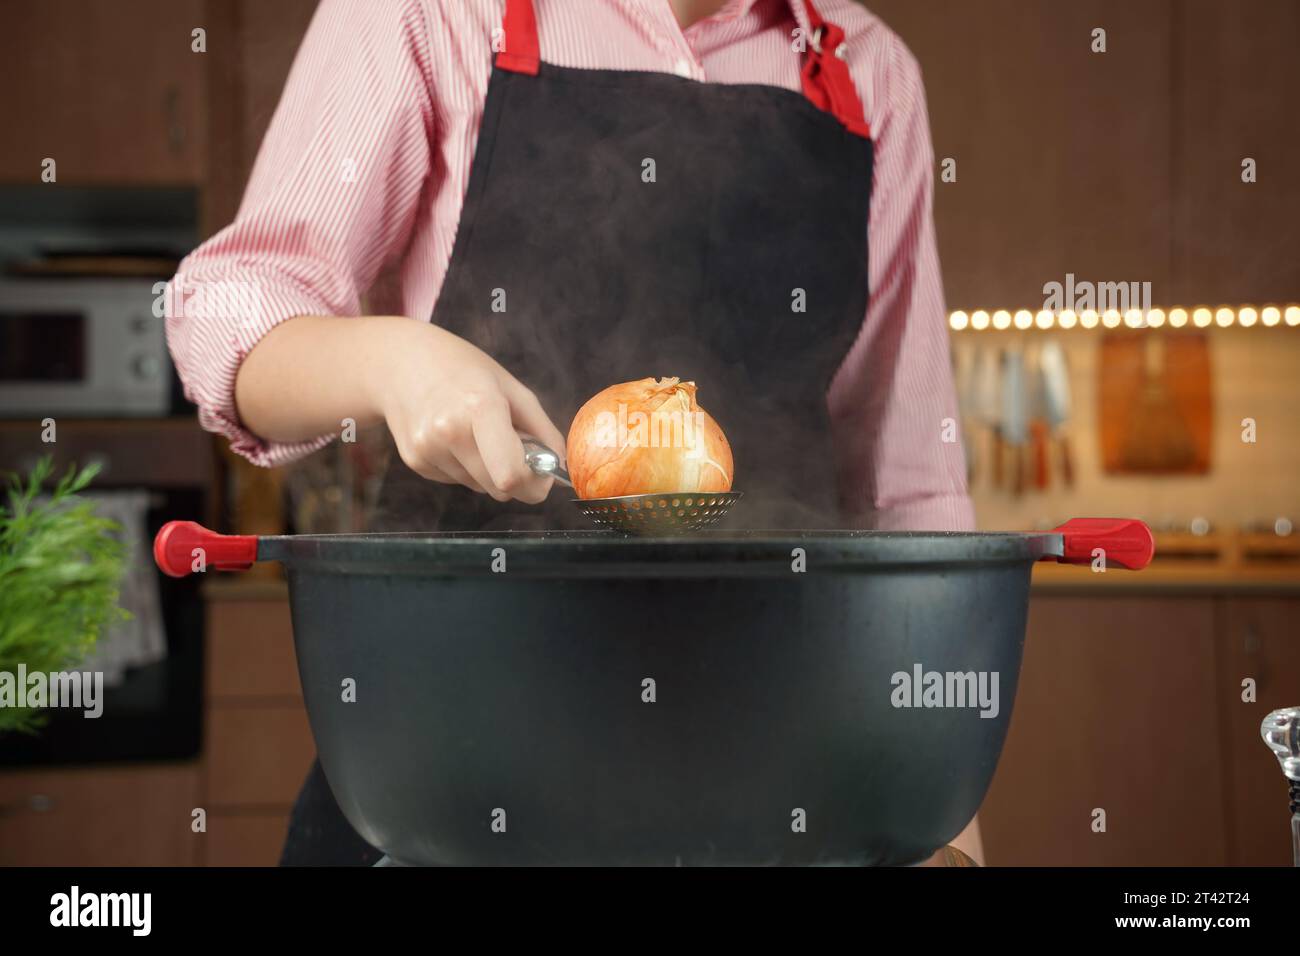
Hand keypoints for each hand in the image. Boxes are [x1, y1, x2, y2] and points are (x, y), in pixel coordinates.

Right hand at [375, 321, 565, 503]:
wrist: (400, 362)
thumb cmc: (463, 369)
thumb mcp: (511, 388)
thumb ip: (543, 431)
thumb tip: (563, 469)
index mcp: (480, 408)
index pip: (511, 475)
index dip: (535, 484)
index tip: (543, 474)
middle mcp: (449, 432)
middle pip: (499, 489)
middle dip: (517, 479)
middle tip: (515, 450)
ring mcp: (427, 448)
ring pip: (479, 487)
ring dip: (489, 471)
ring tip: (477, 433)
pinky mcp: (415, 461)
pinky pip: (457, 481)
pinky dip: (465, 466)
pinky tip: (454, 437)